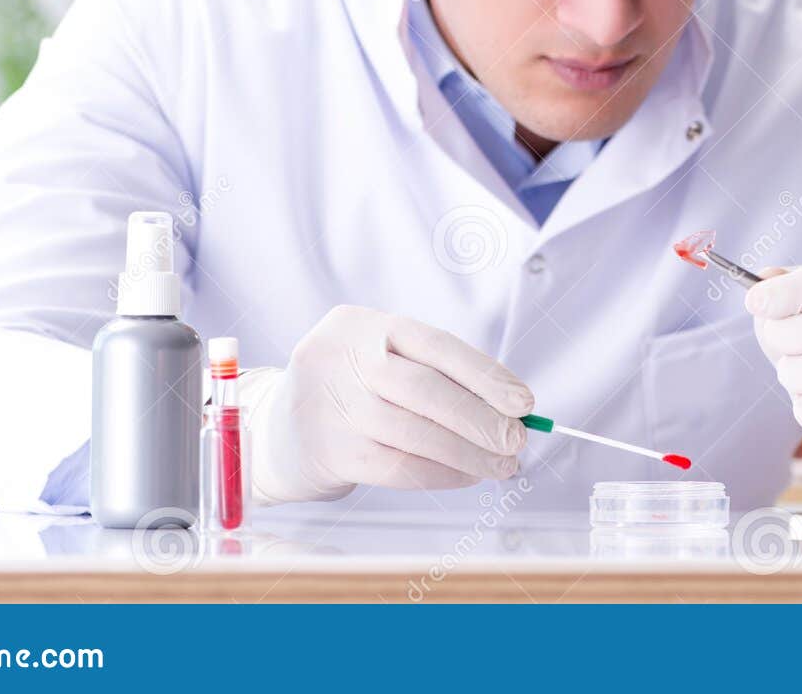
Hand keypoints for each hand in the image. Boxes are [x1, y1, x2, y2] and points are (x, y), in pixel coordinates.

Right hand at [243, 305, 533, 503]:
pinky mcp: (328, 451)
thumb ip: (434, 373)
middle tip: (516, 440)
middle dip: (480, 419)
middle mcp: (340, 358)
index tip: (523, 402)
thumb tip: (508, 406)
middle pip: (425, 389)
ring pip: (415, 434)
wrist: (277, 432)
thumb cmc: (350, 390)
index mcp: (361, 324)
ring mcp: (329, 405)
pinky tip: (465, 476)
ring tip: (500, 465)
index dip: (486, 374)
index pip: (436, 345)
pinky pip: (398, 467)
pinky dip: (441, 474)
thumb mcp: (378, 360)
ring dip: (468, 454)